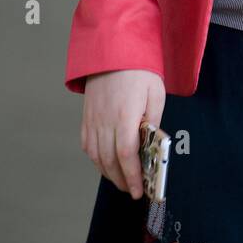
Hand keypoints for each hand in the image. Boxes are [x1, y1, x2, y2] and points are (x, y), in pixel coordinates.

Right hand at [80, 69, 165, 198]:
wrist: (112, 51)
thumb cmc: (138, 71)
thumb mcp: (155, 94)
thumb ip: (153, 121)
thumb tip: (152, 145)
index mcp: (125, 116)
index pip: (127, 155)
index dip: (132, 177)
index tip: (139, 192)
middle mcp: (105, 121)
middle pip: (110, 161)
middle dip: (122, 180)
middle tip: (133, 190)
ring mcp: (93, 120)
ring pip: (97, 156)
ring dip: (109, 173)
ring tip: (122, 181)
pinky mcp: (86, 117)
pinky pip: (87, 145)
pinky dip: (96, 159)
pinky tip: (105, 164)